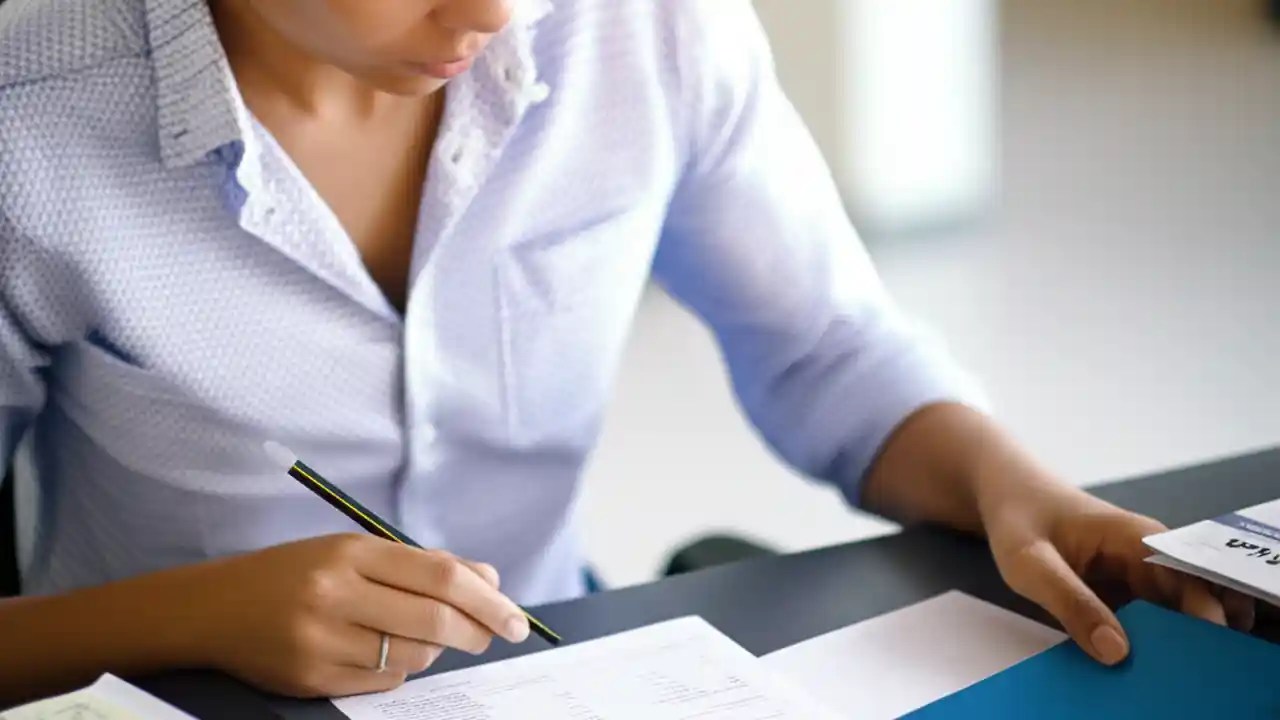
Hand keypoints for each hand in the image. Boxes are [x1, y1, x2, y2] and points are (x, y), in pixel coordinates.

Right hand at [184, 534, 530, 696]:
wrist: (213, 609)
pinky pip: (383, 682)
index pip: (440, 576)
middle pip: (434, 621)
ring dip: (435, 651)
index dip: (486, 599)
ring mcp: (321, 640)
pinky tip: (383, 651)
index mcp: (350, 552)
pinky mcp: (311, 678)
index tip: (514, 616)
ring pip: (413, 657)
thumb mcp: (353, 551)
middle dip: (476, 631)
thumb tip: (489, 581)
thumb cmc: (295, 573)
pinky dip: (399, 670)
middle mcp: (335, 594)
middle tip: (495, 634)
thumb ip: (421, 563)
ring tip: (426, 637)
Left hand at [980, 476, 1255, 664]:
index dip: (1209, 617)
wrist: (1007, 497)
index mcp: (1141, 541)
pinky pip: (1144, 627)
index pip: (1197, 581)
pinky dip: (1143, 649)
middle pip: (1191, 608)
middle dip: (1191, 643)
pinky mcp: (1122, 597)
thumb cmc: (1019, 520)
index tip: (1203, 654)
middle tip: (1176, 675)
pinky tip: (1134, 673)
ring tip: (1155, 678)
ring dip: (1166, 650)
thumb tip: (1117, 653)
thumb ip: (1071, 603)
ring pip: (1170, 623)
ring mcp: (1138, 581)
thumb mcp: (1031, 563)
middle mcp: (1151, 561)